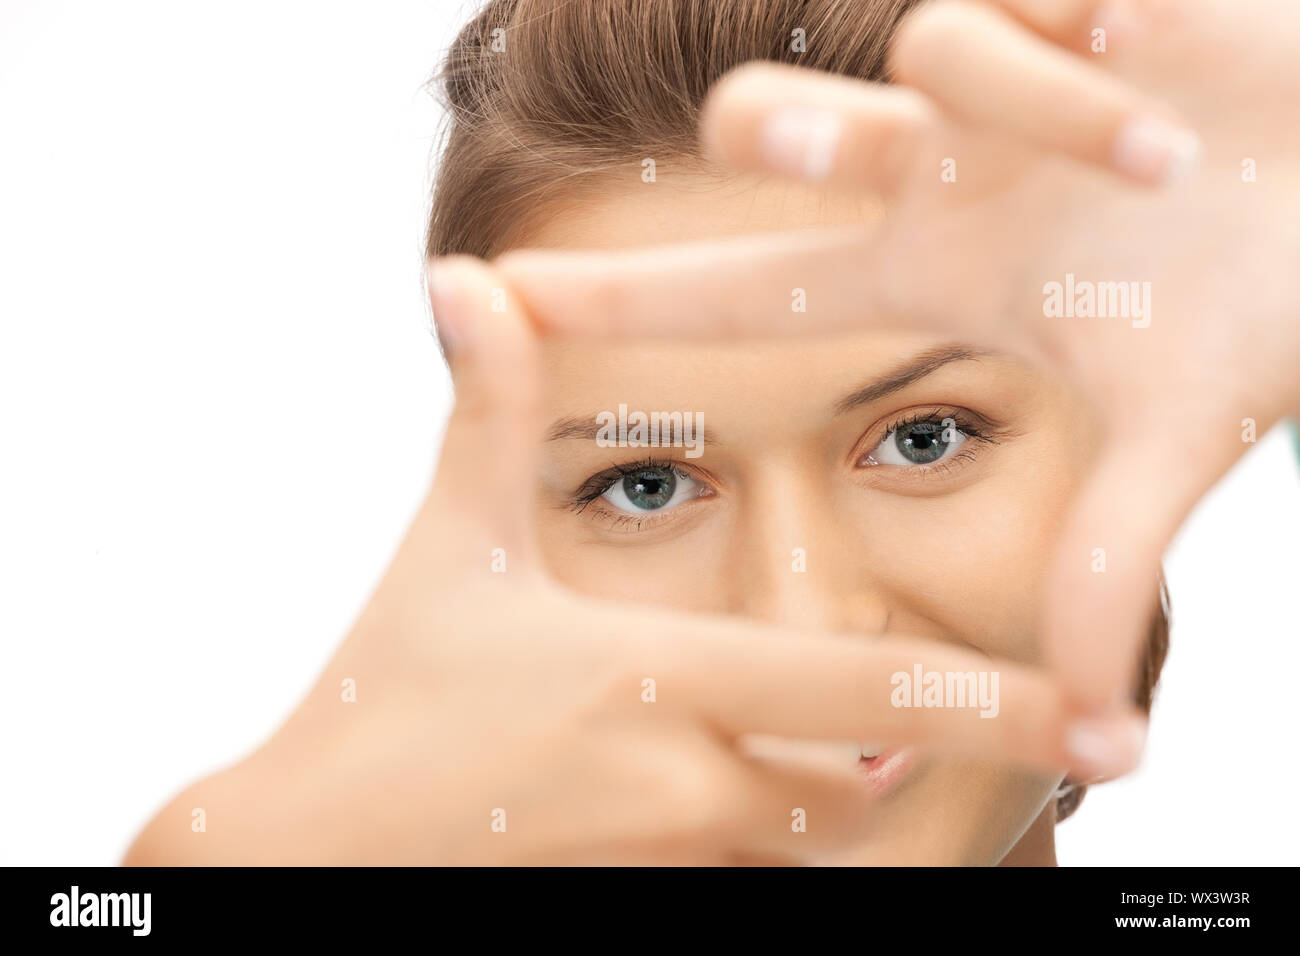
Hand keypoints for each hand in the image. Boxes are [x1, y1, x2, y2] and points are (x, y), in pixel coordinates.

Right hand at [124, 258, 1111, 865]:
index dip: (987, 705)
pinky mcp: (635, 899)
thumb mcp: (449, 543)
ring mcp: (659, 857)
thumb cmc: (384, 690)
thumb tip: (465, 277)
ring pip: (805, 846)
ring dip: (835, 807)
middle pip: (859, 793)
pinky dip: (767, 852)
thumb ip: (489, 412)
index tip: (1098, 718)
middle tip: (1011, 747)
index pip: (859, 694)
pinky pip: (744, 883)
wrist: (310, 848)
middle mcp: (677, 780)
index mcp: (654, 674)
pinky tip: (744, 811)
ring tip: (840, 764)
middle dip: (934, 770)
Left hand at [495, 0, 1299, 720]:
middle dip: (782, 134)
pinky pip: (1024, 2)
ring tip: (1164, 158)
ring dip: (1047, 112)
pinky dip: (1087, 50)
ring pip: (926, 48)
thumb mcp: (1179, 432)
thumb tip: (1095, 728)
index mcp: (934, 271)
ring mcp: (1001, 75)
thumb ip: (1115, 560)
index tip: (489, 300)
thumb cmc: (1270, 299)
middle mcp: (942, 168)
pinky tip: (1155, 43)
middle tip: (789, 145)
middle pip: (781, 125)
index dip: (620, 302)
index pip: (744, 292)